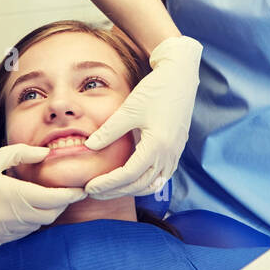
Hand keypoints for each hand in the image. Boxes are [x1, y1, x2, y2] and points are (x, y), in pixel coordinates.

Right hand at [0, 144, 85, 246]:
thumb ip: (21, 154)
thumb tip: (45, 153)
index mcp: (11, 196)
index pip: (53, 200)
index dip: (70, 195)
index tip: (80, 189)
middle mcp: (9, 219)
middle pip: (48, 216)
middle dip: (59, 205)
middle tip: (64, 191)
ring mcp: (0, 233)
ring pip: (35, 226)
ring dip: (43, 214)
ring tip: (43, 198)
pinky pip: (19, 234)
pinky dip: (27, 222)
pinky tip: (22, 209)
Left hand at [81, 35, 201, 199]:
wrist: (180, 77)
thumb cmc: (156, 90)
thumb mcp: (129, 109)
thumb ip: (109, 131)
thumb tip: (89, 147)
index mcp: (157, 145)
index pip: (128, 175)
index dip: (107, 183)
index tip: (90, 186)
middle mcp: (169, 154)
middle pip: (139, 184)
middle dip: (115, 191)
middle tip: (93, 192)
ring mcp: (175, 153)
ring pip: (152, 183)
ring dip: (130, 189)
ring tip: (109, 188)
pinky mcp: (176, 149)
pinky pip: (161, 176)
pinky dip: (145, 182)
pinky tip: (130, 179)